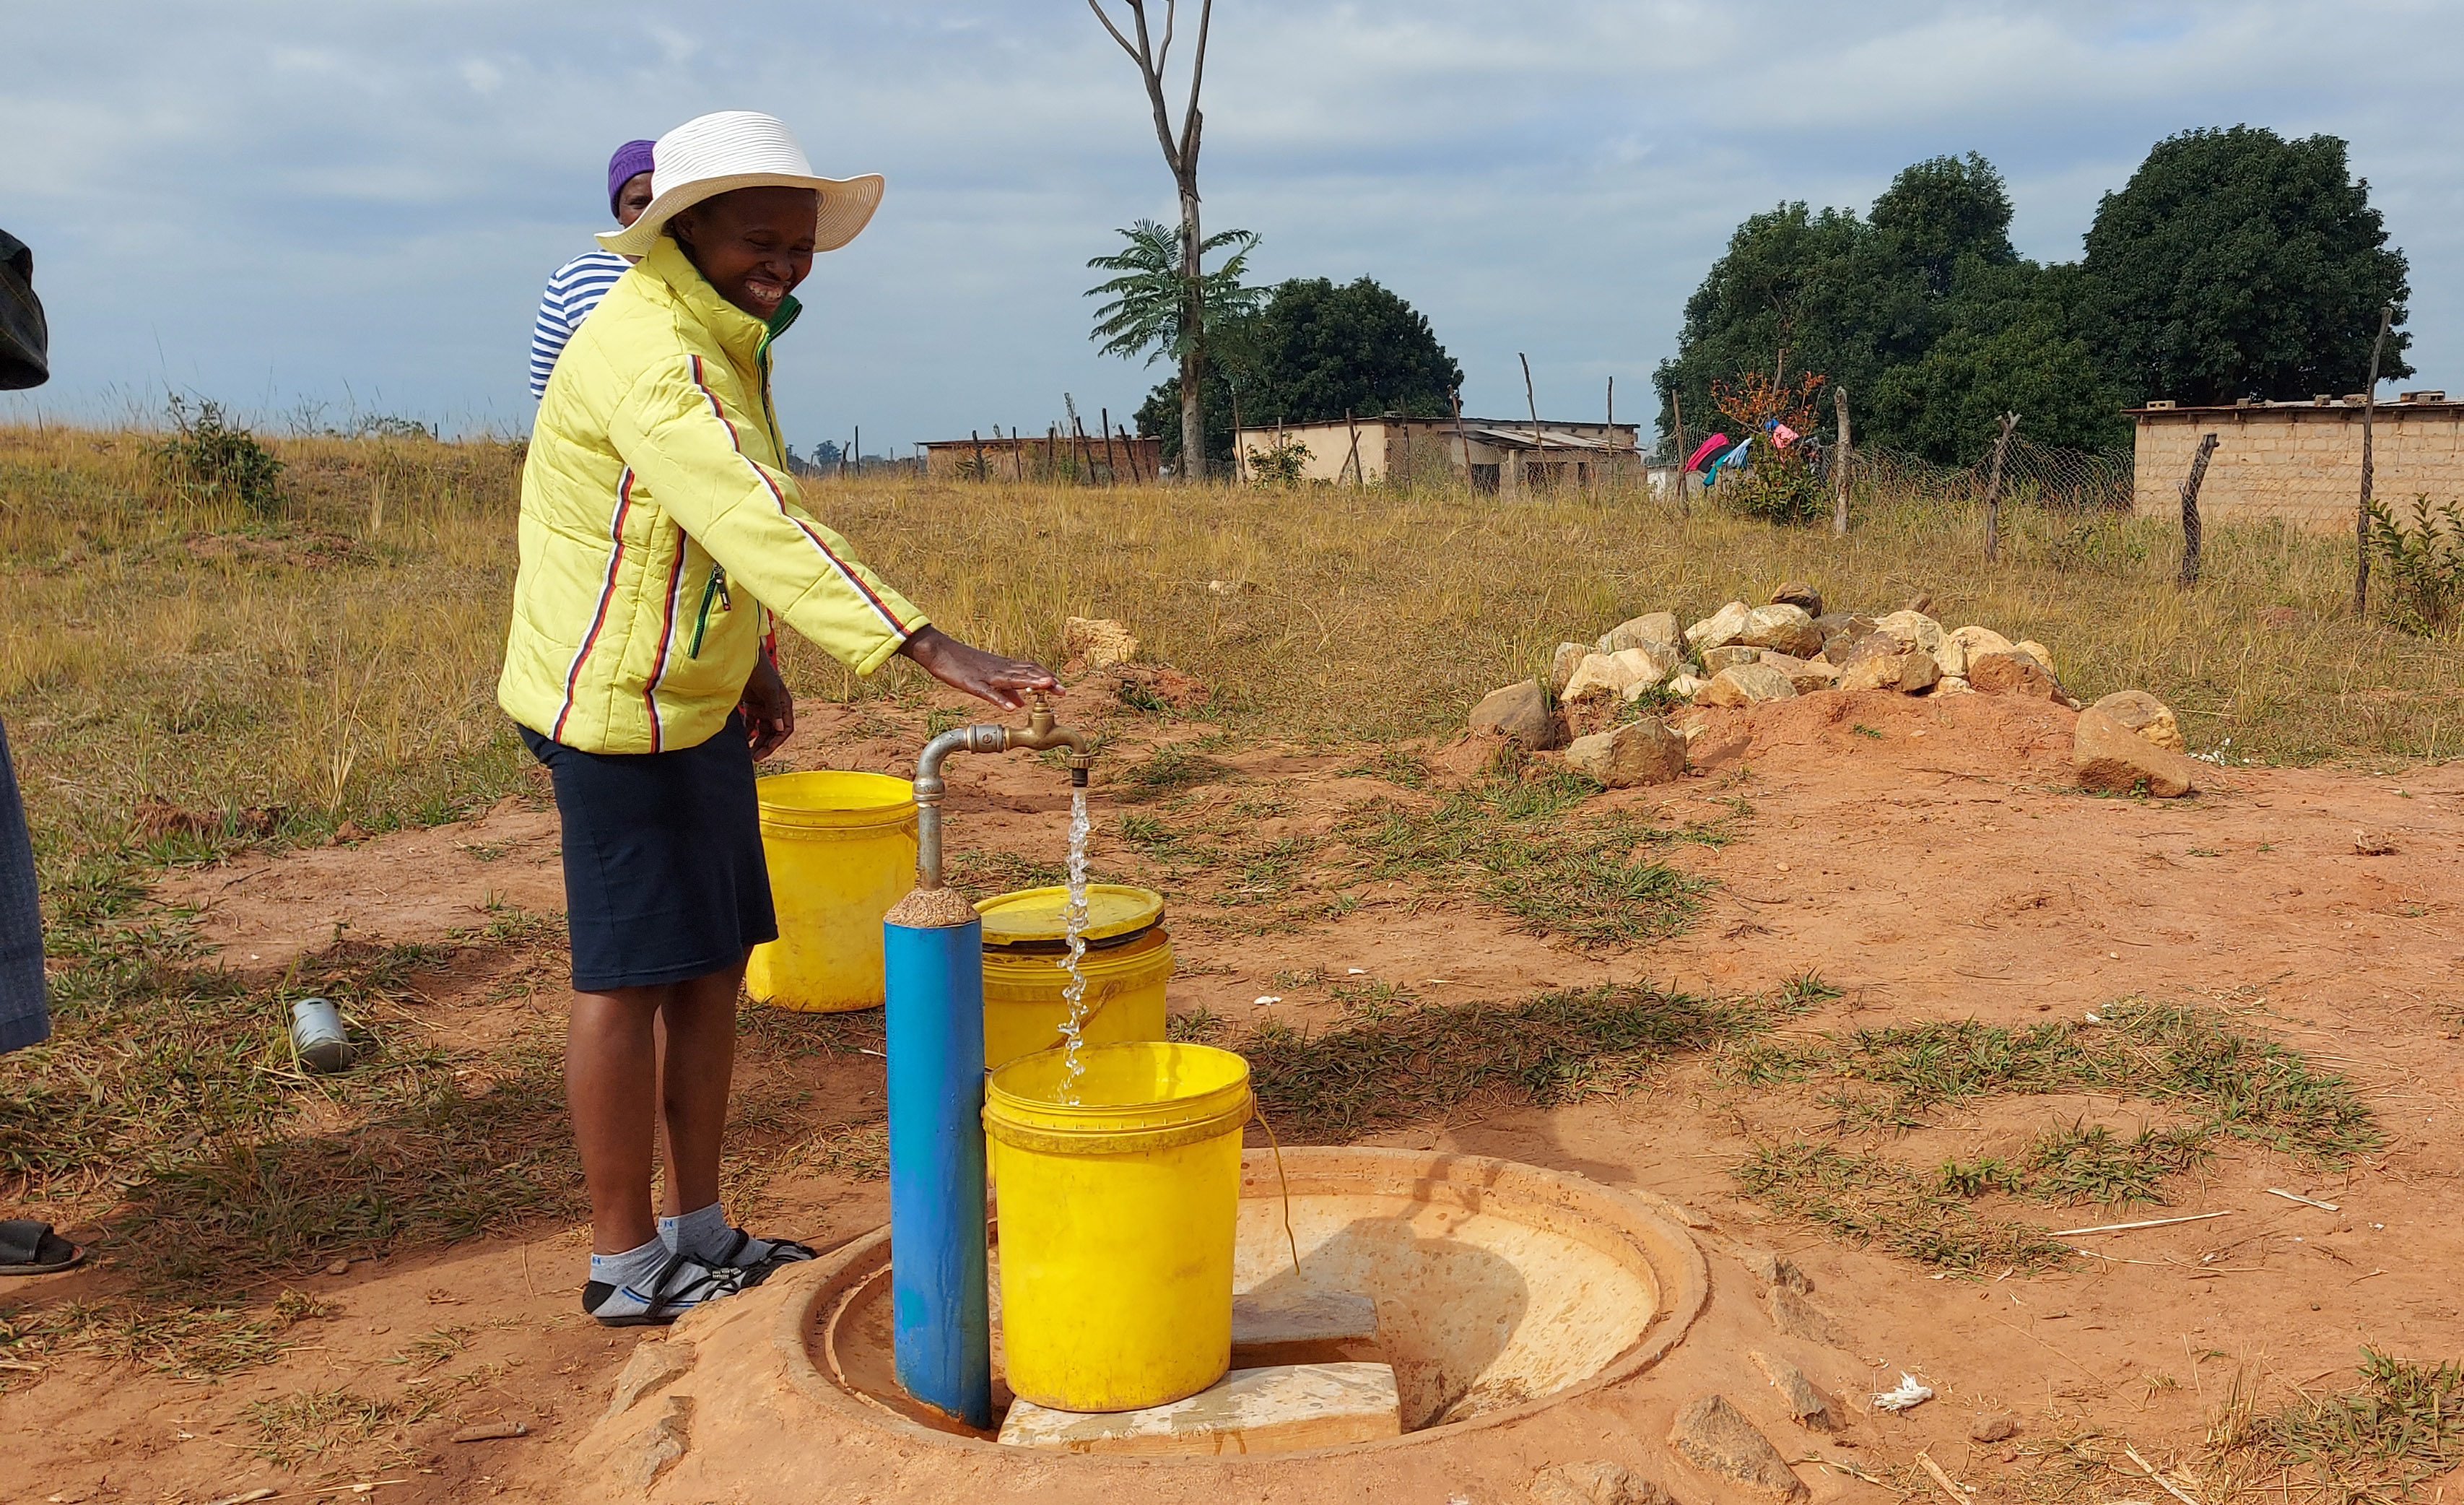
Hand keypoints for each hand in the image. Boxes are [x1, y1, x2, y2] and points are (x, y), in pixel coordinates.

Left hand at [739, 654, 794, 759]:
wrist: (743, 659)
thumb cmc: (761, 671)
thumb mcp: (769, 690)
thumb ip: (775, 710)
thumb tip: (780, 729)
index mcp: (784, 705)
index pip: (785, 728)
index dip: (778, 740)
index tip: (768, 748)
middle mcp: (775, 708)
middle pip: (773, 732)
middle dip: (765, 745)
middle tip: (756, 757)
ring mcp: (763, 708)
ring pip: (761, 730)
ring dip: (756, 742)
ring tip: (748, 753)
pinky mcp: (751, 706)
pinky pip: (750, 724)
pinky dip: (747, 732)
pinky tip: (742, 740)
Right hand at [896, 626, 1060, 710]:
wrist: (939, 651)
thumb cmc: (963, 664)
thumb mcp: (988, 678)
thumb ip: (1006, 690)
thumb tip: (1021, 704)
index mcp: (1003, 667)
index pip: (1030, 669)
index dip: (1046, 677)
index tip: (1060, 686)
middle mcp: (999, 669)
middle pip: (1026, 673)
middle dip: (1045, 681)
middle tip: (1063, 690)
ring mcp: (986, 675)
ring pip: (1011, 679)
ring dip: (1030, 683)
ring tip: (1046, 687)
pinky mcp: (972, 683)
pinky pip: (987, 692)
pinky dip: (1000, 699)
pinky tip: (1011, 708)